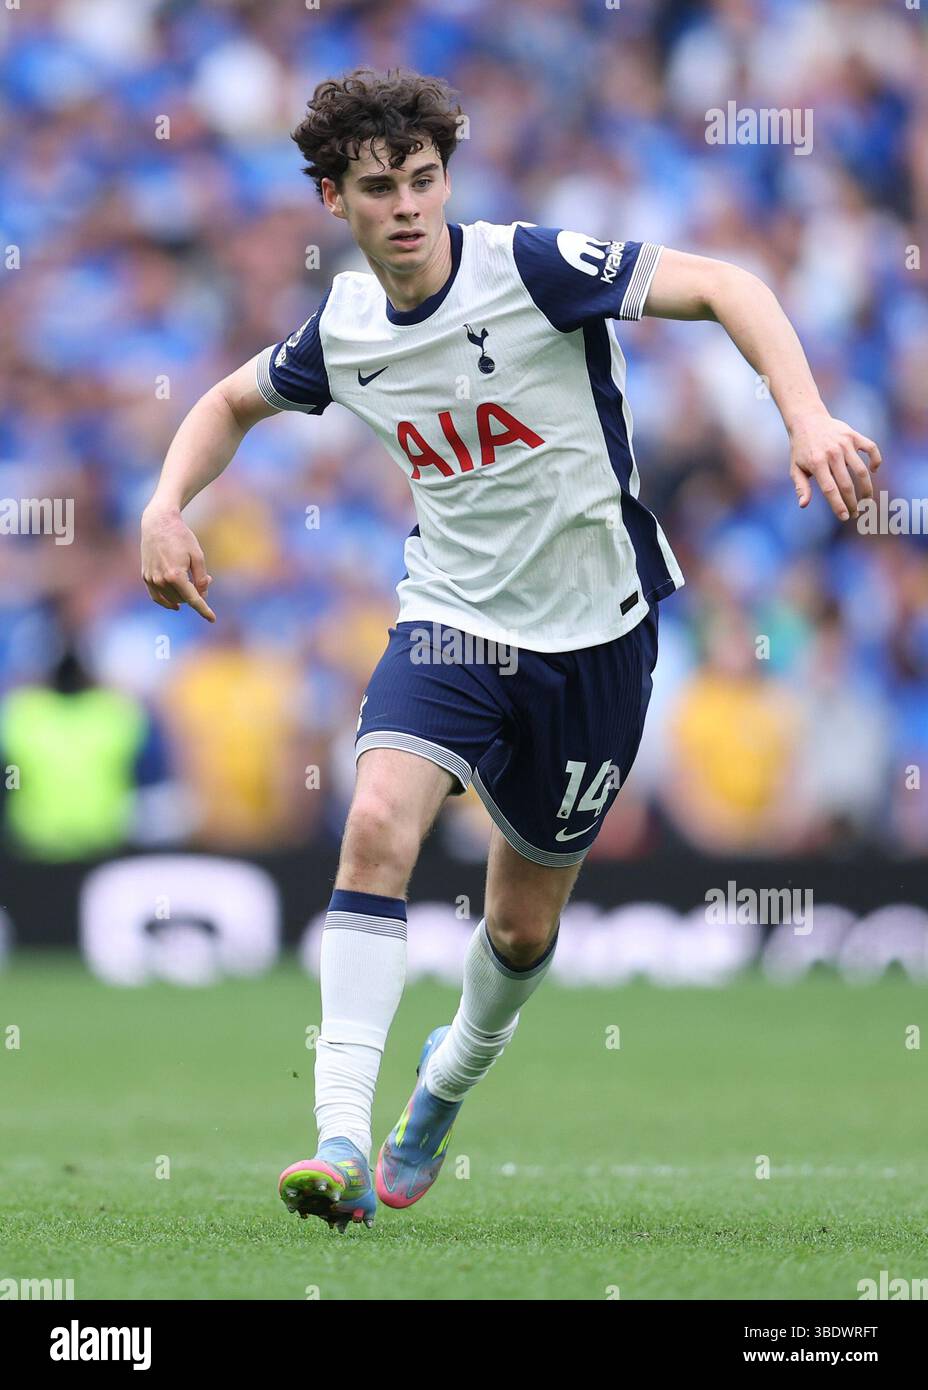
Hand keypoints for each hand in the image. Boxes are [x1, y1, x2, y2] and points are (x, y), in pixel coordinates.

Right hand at [141, 506, 215, 621]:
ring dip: (184, 594)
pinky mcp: (145, 577)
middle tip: (206, 579)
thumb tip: (202, 596)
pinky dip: (167, 602)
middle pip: (183, 598)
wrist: (158, 523)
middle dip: (196, 592)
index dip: (204, 610)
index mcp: (175, 575)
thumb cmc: (181, 537)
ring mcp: (151, 579)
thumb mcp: (198, 556)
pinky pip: (157, 597)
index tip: (212, 619)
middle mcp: (161, 580)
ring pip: (172, 598)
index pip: (193, 599)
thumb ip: (201, 578)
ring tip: (192, 578)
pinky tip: (175, 605)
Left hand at [788, 412, 881, 520]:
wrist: (807, 420)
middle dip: (853, 502)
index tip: (844, 517)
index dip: (838, 505)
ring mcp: (845, 444)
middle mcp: (832, 453)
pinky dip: (876, 460)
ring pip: (861, 470)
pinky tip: (873, 471)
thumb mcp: (795, 468)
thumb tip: (803, 505)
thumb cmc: (801, 449)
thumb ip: (801, 487)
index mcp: (817, 463)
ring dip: (867, 488)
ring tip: (866, 500)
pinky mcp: (854, 436)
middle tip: (856, 513)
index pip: (830, 489)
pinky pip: (871, 448)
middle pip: (847, 484)